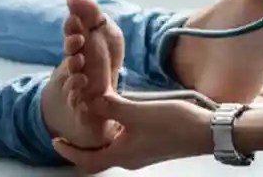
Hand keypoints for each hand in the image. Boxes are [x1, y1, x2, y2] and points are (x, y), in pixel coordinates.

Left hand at [52, 93, 212, 173]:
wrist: (206, 131)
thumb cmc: (172, 124)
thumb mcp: (135, 112)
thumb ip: (109, 107)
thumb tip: (88, 101)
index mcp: (122, 155)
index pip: (88, 161)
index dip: (70, 152)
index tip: (55, 140)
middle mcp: (130, 158)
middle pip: (98, 156)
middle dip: (81, 144)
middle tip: (68, 127)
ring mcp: (141, 152)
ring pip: (111, 146)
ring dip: (98, 134)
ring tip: (88, 114)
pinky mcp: (150, 145)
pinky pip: (124, 141)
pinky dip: (113, 130)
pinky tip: (113, 113)